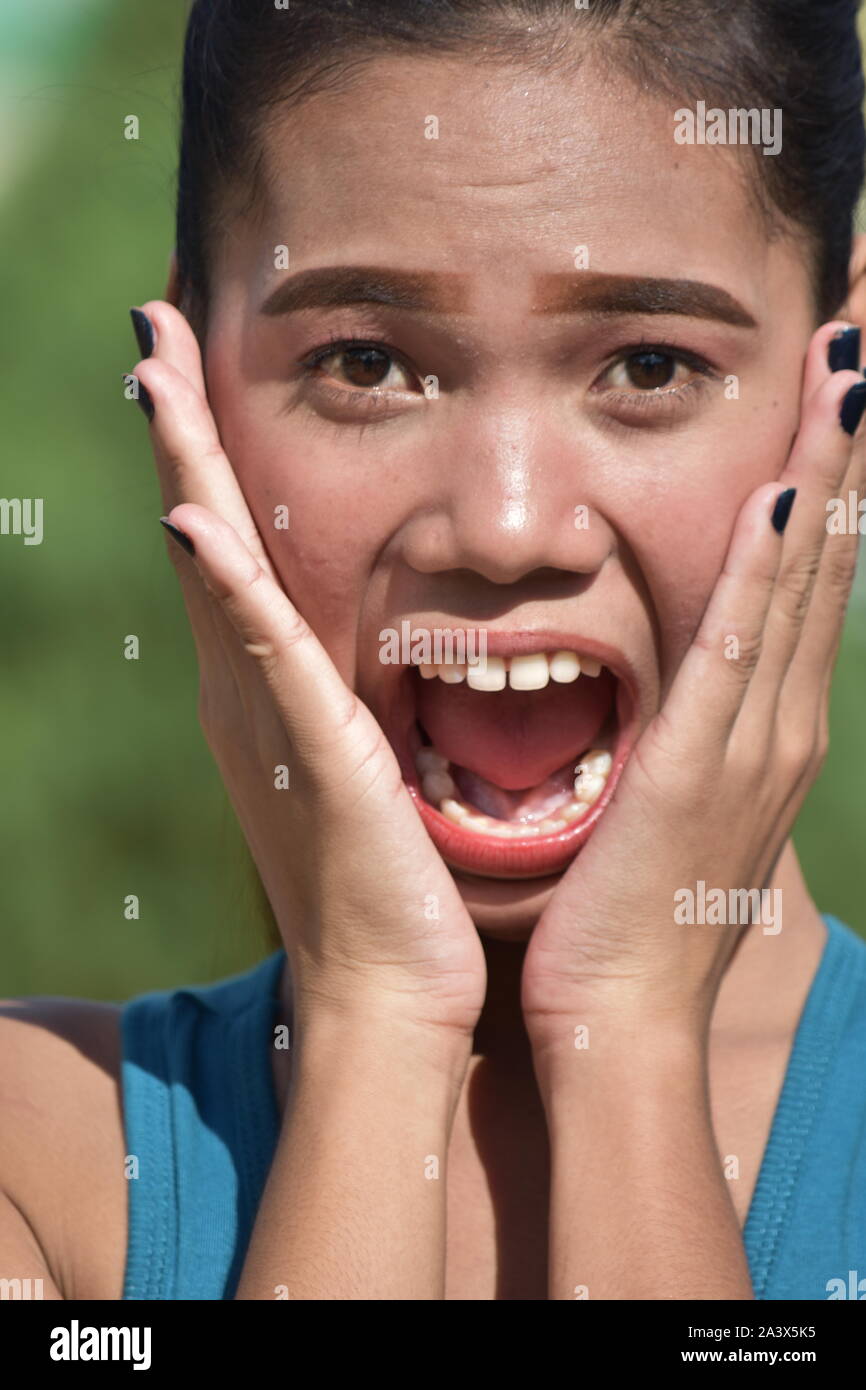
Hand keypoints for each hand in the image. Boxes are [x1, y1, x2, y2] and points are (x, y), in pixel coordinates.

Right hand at [125, 301, 485, 1041]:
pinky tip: (192, 518)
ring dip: (186, 466)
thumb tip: (352, 646)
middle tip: (153, 325)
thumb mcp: (358, 764)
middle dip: (179, 426)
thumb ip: (342, 697)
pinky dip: (225, 587)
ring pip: (216, 568)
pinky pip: (264, 654)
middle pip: (204, 530)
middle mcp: (245, 689)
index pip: (232, 543)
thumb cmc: (382, 880)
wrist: (386, 983)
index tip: (196, 364)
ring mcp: (265, 716)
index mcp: (267, 686)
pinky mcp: (308, 752)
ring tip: (154, 372)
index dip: (208, 449)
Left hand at [522, 321, 864, 1055]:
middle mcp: (784, 719)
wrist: (622, 1009)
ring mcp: (758, 740)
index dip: (830, 471)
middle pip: (829, 552)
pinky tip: (785, 498)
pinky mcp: (707, 765)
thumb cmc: (633, 904)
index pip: (810, 572)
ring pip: (804, 581)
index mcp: (769, 722)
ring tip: (850, 365)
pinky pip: (742, 649)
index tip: (841, 381)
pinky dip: (769, 571)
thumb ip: (684, 725)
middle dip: (848, 437)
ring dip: (826, 469)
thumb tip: (677, 671)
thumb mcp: (670, 795)